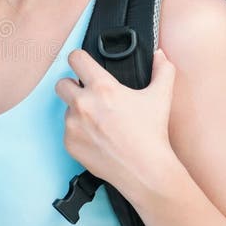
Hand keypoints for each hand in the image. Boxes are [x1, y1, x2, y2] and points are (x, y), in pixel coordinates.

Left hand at [55, 48, 175, 198]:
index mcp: (102, 87)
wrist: (145, 170)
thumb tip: (160, 55)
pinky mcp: (69, 143)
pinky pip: (67, 131)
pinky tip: (97, 138)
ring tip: (100, 122)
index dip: (80, 59)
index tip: (84, 65)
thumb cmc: (151, 133)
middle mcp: (82, 103)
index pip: (76, 59)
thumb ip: (163, 70)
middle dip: (73, 86)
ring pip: (66, 109)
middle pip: (62, 83)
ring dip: (78, 112)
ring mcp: (73, 125)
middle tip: (88, 95)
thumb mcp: (161, 96)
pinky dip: (79, 133)